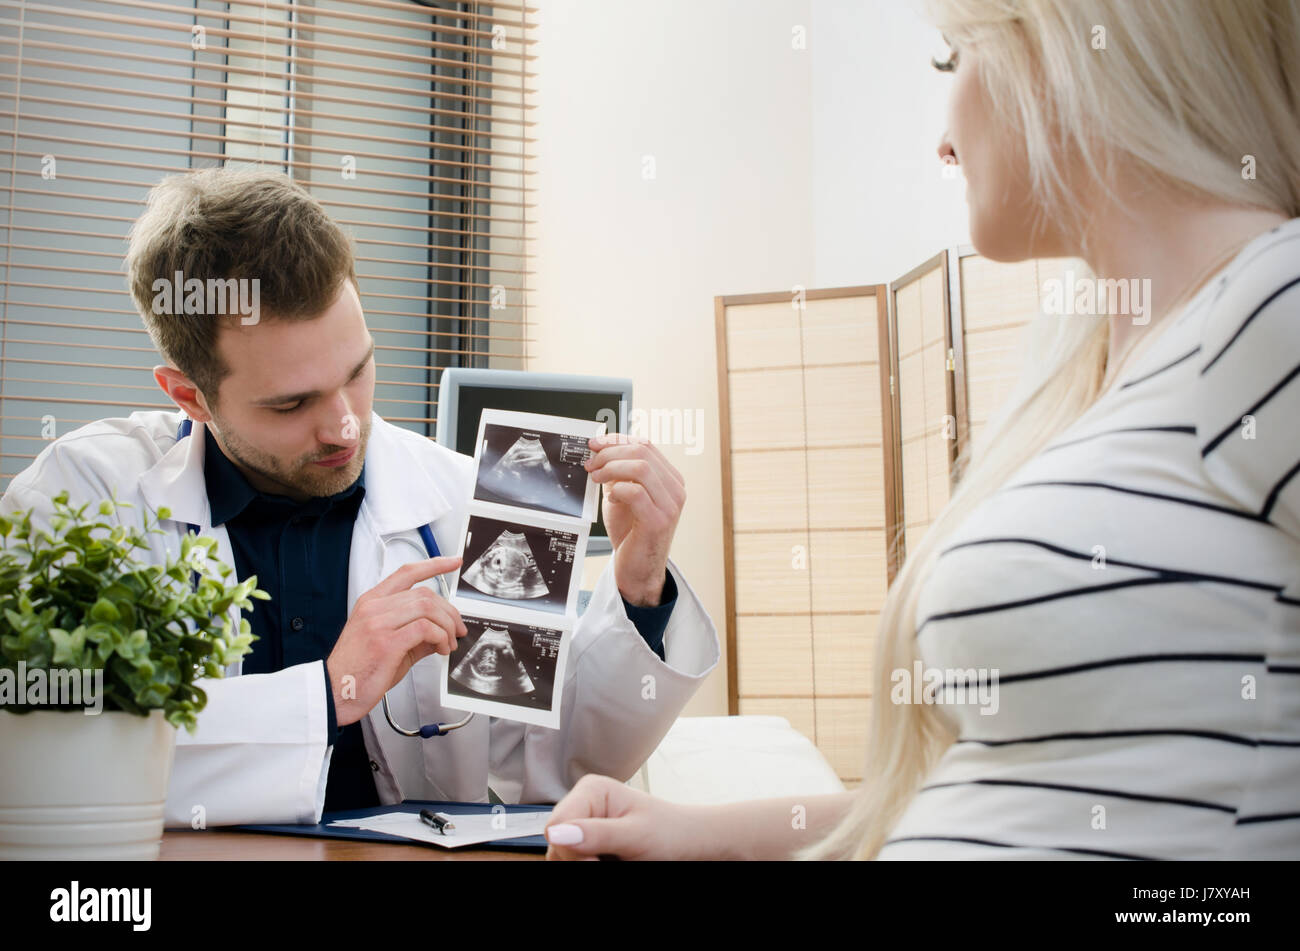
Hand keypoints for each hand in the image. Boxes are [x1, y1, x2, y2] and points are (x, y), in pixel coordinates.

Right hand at [325, 555, 466, 726]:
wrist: (335, 692)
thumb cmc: (357, 670)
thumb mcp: (386, 643)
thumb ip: (414, 632)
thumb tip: (442, 631)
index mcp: (372, 602)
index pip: (406, 573)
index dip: (434, 565)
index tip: (452, 562)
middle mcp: (374, 607)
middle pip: (425, 593)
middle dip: (449, 611)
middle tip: (458, 629)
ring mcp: (378, 623)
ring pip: (428, 608)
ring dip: (447, 626)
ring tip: (449, 643)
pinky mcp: (386, 642)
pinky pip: (425, 629)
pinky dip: (441, 638)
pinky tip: (441, 649)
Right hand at [544, 774, 701, 859]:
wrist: (688, 844)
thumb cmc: (670, 833)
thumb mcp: (636, 835)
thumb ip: (598, 834)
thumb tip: (558, 833)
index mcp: (591, 790)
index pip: (556, 825)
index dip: (572, 849)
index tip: (597, 861)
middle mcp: (583, 805)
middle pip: (556, 843)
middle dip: (579, 860)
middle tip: (607, 862)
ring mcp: (583, 826)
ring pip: (561, 856)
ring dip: (583, 864)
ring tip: (612, 860)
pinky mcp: (587, 844)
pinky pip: (572, 861)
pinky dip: (587, 865)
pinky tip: (606, 862)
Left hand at [584, 434, 685, 605]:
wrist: (637, 570)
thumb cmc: (631, 533)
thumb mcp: (623, 495)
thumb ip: (619, 473)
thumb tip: (600, 449)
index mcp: (671, 479)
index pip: (646, 445)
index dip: (617, 440)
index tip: (595, 443)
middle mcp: (676, 490)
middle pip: (643, 451)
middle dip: (610, 453)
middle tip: (591, 464)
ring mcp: (670, 506)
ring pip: (640, 468)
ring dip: (611, 468)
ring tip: (595, 478)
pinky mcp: (658, 522)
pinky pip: (635, 492)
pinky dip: (617, 490)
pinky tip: (610, 499)